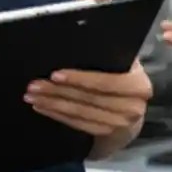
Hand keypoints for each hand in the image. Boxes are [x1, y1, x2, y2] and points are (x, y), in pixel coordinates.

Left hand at [25, 59, 152, 138]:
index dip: (80, 79)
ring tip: (32, 96)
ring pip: (80, 112)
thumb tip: (82, 35)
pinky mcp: (106, 135)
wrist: (132, 112)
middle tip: (34, 85)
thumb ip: (111, 55)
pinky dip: (57, 115)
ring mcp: (120, 124)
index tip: (55, 75)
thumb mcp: (125, 64)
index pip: (106, 83)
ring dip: (53, 104)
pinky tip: (42, 107)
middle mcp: (133, 108)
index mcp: (139, 85)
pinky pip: (78, 124)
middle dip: (58, 91)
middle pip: (89, 98)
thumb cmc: (124, 79)